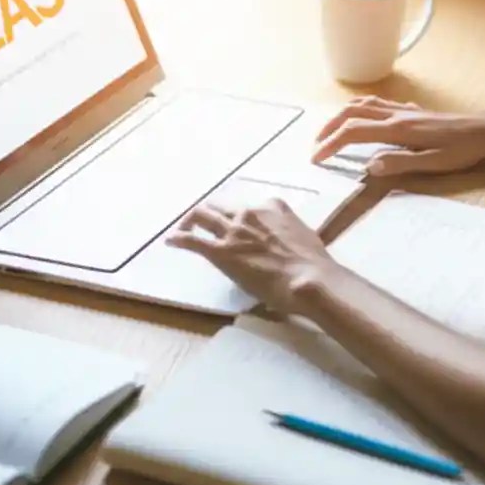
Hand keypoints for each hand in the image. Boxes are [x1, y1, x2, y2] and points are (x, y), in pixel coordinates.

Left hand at [165, 198, 342, 312]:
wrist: (309, 278)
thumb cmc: (313, 265)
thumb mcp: (303, 237)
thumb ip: (287, 234)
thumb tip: (283, 247)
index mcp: (273, 207)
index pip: (250, 207)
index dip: (240, 216)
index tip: (237, 226)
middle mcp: (250, 213)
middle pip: (220, 206)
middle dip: (209, 213)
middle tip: (200, 223)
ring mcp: (233, 231)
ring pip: (202, 215)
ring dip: (190, 220)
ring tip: (182, 229)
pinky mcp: (221, 251)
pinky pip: (193, 240)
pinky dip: (179, 238)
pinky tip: (171, 241)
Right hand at [313, 96, 484, 176]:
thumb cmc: (463, 150)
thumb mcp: (433, 163)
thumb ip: (400, 163)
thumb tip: (369, 166)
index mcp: (398, 129)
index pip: (354, 132)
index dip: (331, 144)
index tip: (317, 158)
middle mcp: (397, 115)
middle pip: (352, 112)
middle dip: (330, 127)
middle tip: (317, 145)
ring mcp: (405, 110)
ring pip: (364, 104)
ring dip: (343, 116)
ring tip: (332, 131)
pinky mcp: (413, 111)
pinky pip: (379, 104)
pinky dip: (362, 110)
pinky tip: (365, 120)